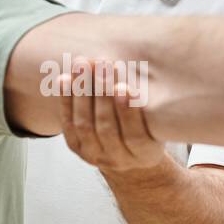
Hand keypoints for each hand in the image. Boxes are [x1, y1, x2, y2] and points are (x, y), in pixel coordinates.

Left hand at [58, 57, 168, 178]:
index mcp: (144, 155)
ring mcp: (94, 155)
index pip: (135, 136)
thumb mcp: (158, 120)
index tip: (124, 86)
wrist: (127, 151)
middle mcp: (118, 160)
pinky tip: (65, 79)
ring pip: (85, 125)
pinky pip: (68, 124)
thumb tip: (147, 66)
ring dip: (82, 92)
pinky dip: (65, 101)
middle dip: (103, 93)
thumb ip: (150, 103)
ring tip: (83, 65)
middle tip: (102, 64)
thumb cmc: (149, 126)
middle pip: (106, 127)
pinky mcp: (77, 147)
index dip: (128, 112)